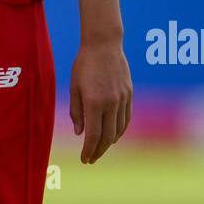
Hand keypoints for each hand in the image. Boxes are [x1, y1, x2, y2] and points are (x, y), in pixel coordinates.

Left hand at [69, 39, 132, 163]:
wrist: (104, 44)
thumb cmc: (84, 64)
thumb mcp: (74, 87)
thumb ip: (76, 111)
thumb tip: (80, 133)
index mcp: (94, 102)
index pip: (93, 135)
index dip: (88, 150)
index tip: (84, 159)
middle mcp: (110, 103)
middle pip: (107, 137)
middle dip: (98, 151)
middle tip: (91, 159)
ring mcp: (122, 99)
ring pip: (118, 130)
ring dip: (110, 143)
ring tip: (100, 149)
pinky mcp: (129, 94)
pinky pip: (126, 118)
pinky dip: (120, 130)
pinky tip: (114, 135)